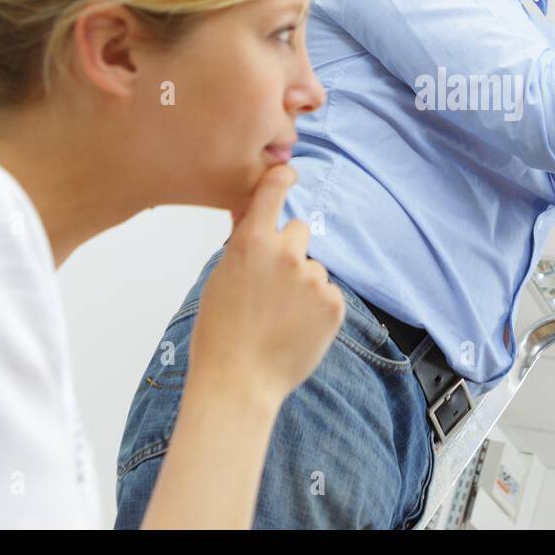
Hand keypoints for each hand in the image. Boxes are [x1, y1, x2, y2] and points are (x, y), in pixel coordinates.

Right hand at [189, 164, 344, 405]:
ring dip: (303, 284)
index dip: (282, 178)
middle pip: (299, 230)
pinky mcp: (334, 303)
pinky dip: (317, 307)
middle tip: (272, 284)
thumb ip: (243, 243)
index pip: (273, 191)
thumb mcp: (221, 277)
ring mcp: (313, 278)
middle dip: (289, 250)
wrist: (239, 382)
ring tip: (280, 316)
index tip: (289, 173)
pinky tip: (295, 328)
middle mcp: (285, 253)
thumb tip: (251, 214)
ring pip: (313, 267)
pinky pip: (327, 293)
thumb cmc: (220, 333)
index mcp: (251, 242)